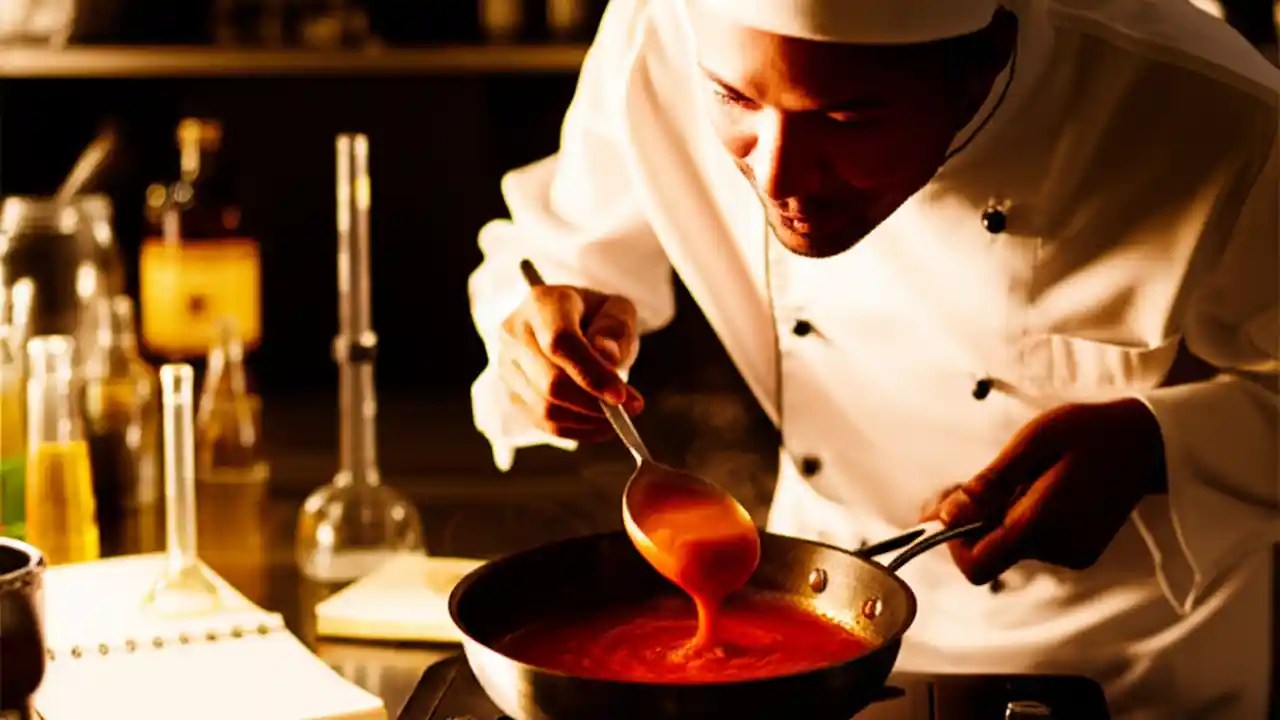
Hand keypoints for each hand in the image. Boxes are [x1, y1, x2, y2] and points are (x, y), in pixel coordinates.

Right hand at [498, 284, 643, 440]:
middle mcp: (515, 333)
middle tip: (630, 409)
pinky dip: (576, 429)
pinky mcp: (511, 391)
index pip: (560, 343)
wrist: (561, 321)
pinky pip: (543, 423)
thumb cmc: (594, 315)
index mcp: (542, 304)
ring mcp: (507, 365)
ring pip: (545, 408)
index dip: (591, 374)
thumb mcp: (616, 309)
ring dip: (587, 420)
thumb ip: (616, 328)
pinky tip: (600, 424)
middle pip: (550, 382)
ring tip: (618, 417)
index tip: (621, 396)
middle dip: (594, 403)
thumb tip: (607, 357)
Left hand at [929, 399, 1166, 584]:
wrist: (1147, 442)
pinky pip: (1031, 542)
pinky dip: (1022, 519)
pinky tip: (1039, 489)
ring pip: (1009, 546)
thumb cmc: (1089, 432)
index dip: (954, 542)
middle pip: (989, 553)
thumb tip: (946, 515)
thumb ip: (990, 482)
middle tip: (989, 478)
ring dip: (1001, 515)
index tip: (956, 506)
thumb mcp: (1033, 442)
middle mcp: (1058, 550)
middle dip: (976, 520)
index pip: (978, 565)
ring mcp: (1071, 554)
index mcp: (1043, 524)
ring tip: (1024, 477)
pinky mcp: (1078, 551)